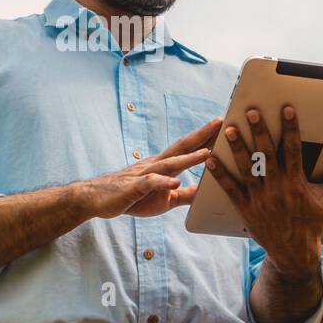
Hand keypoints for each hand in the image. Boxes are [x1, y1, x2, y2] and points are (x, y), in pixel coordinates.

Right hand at [81, 118, 219, 219]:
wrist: (97, 198)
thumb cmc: (131, 197)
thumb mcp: (165, 199)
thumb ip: (185, 195)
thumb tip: (205, 193)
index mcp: (165, 166)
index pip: (189, 148)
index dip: (208, 138)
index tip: (226, 127)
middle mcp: (156, 165)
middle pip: (182, 147)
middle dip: (203, 136)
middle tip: (221, 123)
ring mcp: (145, 174)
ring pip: (170, 163)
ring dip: (189, 158)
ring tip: (208, 153)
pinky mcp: (134, 188)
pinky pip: (150, 183)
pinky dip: (163, 181)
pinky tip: (176, 181)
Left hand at [206, 105, 322, 275]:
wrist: (294, 251)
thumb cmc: (313, 221)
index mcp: (296, 183)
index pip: (293, 150)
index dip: (290, 129)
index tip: (287, 110)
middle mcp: (277, 188)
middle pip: (266, 155)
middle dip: (259, 131)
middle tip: (251, 112)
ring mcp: (259, 198)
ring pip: (246, 169)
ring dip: (238, 148)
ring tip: (229, 130)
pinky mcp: (245, 208)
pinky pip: (230, 189)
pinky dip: (220, 175)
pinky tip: (210, 160)